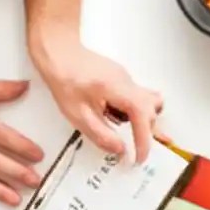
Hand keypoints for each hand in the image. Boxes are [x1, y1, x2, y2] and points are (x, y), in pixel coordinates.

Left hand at [35, 40, 164, 165]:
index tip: (140, 157)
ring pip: (149, 103)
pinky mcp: (123, 80)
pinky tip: (117, 117)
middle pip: (151, 111)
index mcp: (118, 89)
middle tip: (136, 152)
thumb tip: (119, 150)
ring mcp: (127, 79)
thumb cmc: (64, 77)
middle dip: (146, 133)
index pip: (142, 117)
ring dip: (143, 120)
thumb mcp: (77, 114)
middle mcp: (128, 82)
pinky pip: (138, 97)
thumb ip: (101, 134)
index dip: (144, 140)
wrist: (59, 51)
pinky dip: (134, 112)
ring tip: (131, 134)